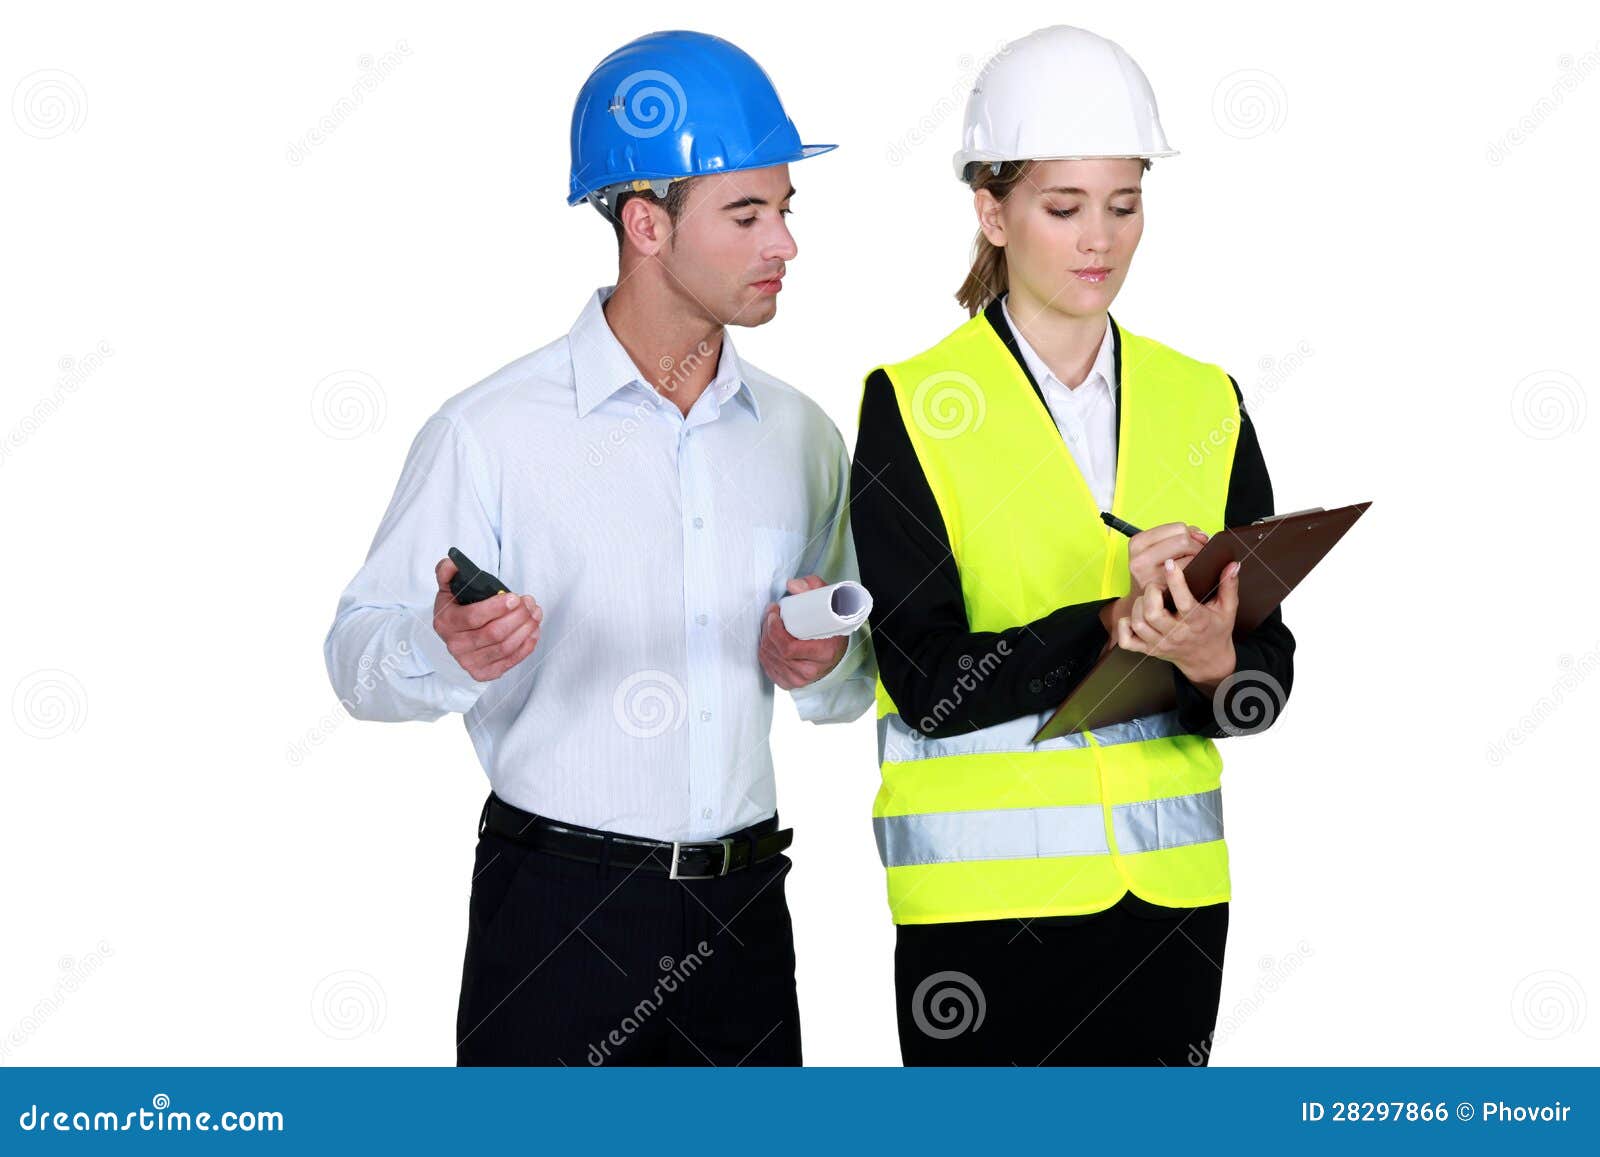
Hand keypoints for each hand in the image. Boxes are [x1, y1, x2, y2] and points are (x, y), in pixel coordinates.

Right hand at [432, 556, 541, 680]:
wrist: (456, 636)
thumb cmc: (458, 609)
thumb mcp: (448, 589)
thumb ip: (447, 573)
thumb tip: (452, 563)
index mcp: (446, 623)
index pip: (473, 618)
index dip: (496, 608)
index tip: (514, 598)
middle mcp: (455, 646)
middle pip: (494, 634)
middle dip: (517, 617)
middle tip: (529, 603)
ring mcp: (469, 662)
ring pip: (505, 647)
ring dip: (526, 629)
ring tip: (535, 613)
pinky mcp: (484, 673)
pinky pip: (511, 661)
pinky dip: (527, 645)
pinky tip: (534, 630)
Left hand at [759, 575, 846, 689]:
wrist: (836, 653)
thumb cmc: (832, 628)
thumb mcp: (830, 603)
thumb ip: (813, 588)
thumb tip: (792, 585)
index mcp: (824, 653)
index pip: (788, 648)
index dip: (775, 630)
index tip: (774, 613)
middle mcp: (810, 671)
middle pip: (776, 651)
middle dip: (767, 630)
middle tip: (770, 615)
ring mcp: (798, 680)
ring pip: (769, 658)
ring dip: (764, 639)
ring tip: (769, 625)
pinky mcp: (788, 683)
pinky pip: (768, 667)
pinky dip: (765, 652)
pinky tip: (768, 641)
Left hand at [1115, 557, 1241, 690]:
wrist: (1207, 661)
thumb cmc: (1216, 630)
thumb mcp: (1228, 609)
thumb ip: (1229, 586)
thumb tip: (1232, 565)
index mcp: (1197, 622)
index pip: (1184, 602)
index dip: (1175, 582)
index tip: (1170, 564)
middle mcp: (1176, 635)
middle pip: (1153, 613)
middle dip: (1151, 593)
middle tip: (1157, 585)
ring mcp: (1160, 644)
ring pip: (1138, 623)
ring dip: (1138, 606)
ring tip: (1148, 598)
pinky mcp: (1148, 650)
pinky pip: (1126, 640)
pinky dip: (1125, 626)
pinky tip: (1135, 615)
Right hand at [1128, 522, 1209, 591]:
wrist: (1147, 603)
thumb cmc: (1158, 571)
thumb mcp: (1159, 547)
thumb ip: (1182, 534)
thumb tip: (1202, 537)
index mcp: (1137, 543)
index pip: (1178, 528)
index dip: (1190, 534)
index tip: (1191, 544)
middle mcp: (1139, 561)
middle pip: (1183, 541)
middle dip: (1196, 546)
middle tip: (1195, 556)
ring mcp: (1150, 578)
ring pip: (1189, 557)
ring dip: (1197, 561)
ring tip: (1192, 567)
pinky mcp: (1163, 592)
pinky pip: (1190, 576)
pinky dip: (1197, 574)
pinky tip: (1191, 579)